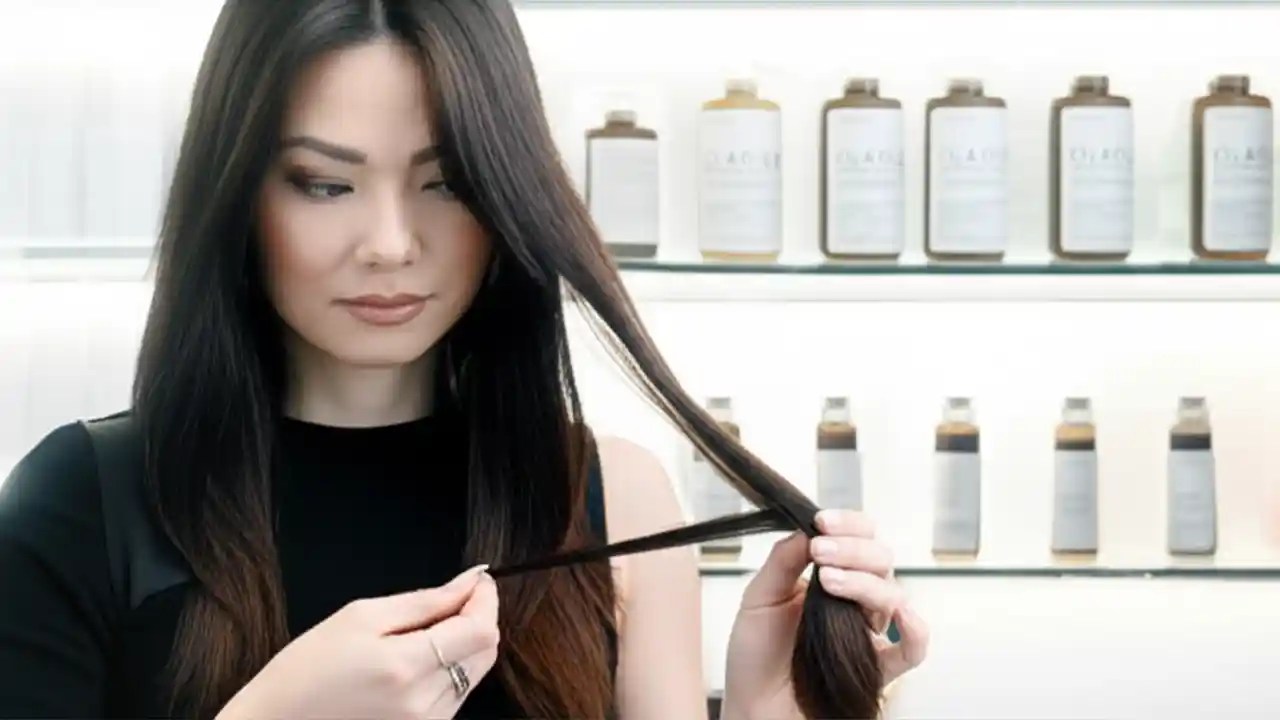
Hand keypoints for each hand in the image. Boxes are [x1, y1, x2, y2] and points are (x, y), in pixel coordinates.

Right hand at [216, 564, 499, 719]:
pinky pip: (456, 696)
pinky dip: (450, 670)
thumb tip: (470, 581)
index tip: (477, 581)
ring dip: (463, 646)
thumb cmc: (307, 668)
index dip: (485, 600)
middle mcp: (423, 704)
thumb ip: (425, 600)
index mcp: (405, 667)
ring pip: (474, 674)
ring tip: (426, 632)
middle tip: (455, 599)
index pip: (479, 630)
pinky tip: (420, 659)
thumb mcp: (360, 617)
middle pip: (485, 653)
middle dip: (478, 618)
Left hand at [722, 510, 928, 719]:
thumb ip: (783, 560)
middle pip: (880, 561)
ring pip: (892, 595)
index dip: (847, 525)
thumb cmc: (755, 656)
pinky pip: (911, 650)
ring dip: (866, 582)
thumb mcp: (758, 597)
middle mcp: (853, 601)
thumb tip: (807, 526)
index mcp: (828, 578)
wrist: (753, 707)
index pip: (856, 539)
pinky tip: (903, 615)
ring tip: (830, 581)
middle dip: (853, 549)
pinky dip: (915, 631)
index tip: (822, 523)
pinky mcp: (875, 669)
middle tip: (820, 553)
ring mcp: (867, 633)